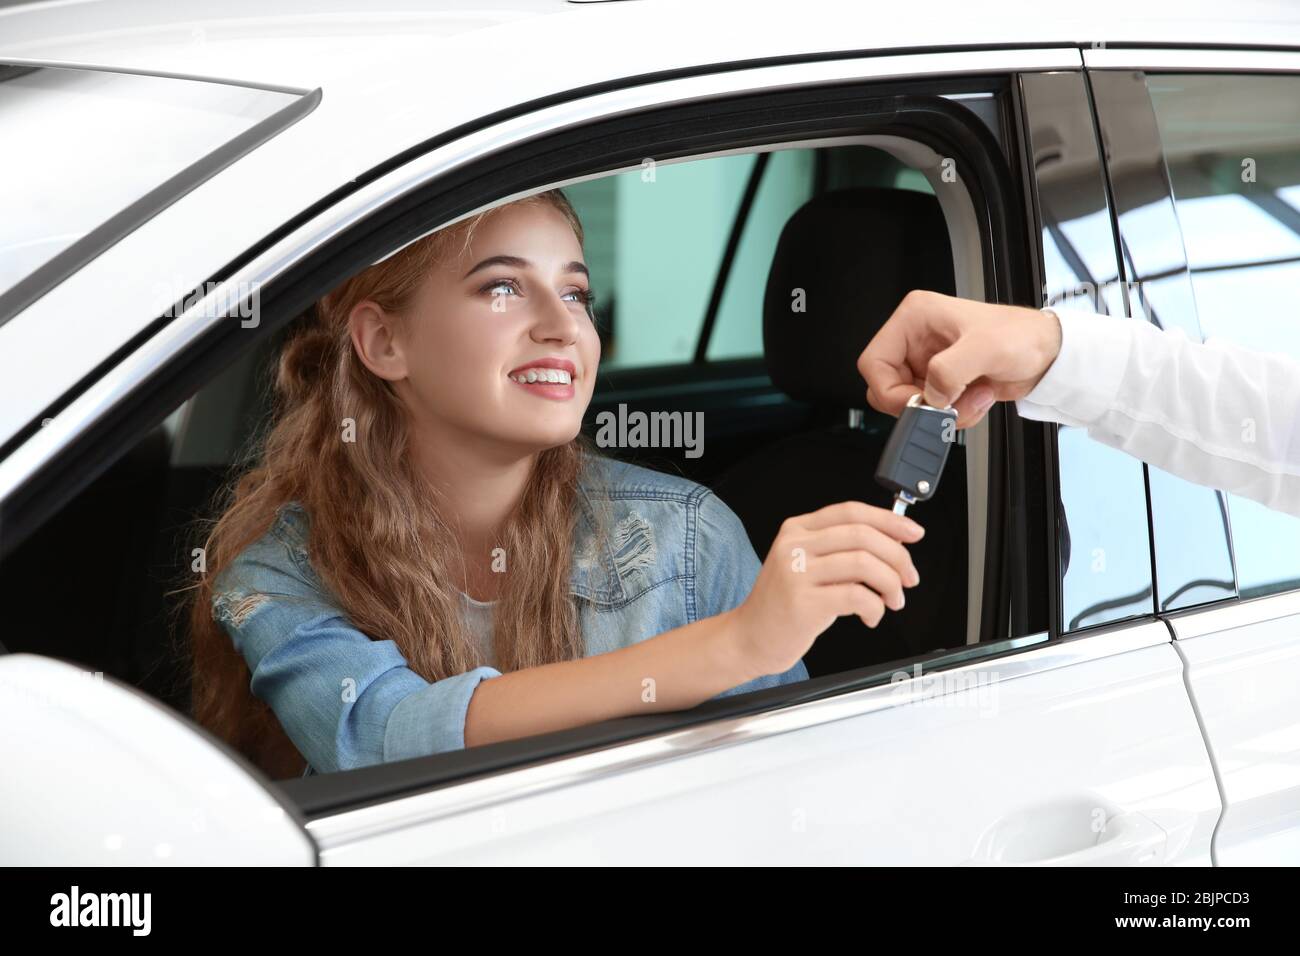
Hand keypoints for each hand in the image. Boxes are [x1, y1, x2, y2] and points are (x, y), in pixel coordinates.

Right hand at [729, 501, 924, 676]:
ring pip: (864, 564)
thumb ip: (840, 549)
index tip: (913, 533)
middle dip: (898, 556)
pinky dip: (875, 607)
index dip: (889, 520)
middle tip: (908, 577)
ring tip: (893, 600)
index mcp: (797, 529)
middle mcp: (794, 546)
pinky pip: (857, 596)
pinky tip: (872, 616)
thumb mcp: (806, 565)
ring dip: (890, 584)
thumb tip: (893, 541)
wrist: (750, 637)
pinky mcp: (803, 603)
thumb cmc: (785, 604)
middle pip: (862, 535)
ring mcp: (797, 573)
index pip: (851, 511)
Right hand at [857, 289, 1062, 427]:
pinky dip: (953, 414)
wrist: (1049, 354)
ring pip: (911, 404)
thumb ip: (950, 370)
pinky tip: (976, 397)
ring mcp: (928, 362)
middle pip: (889, 388)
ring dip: (943, 411)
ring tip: (972, 397)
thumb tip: (929, 396)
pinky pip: (931, 410)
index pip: (874, 362)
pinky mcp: (942, 382)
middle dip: (922, 404)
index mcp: (915, 318)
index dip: (891, 391)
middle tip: (949, 403)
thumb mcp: (986, 347)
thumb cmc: (1023, 335)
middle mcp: (916, 340)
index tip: (919, 402)